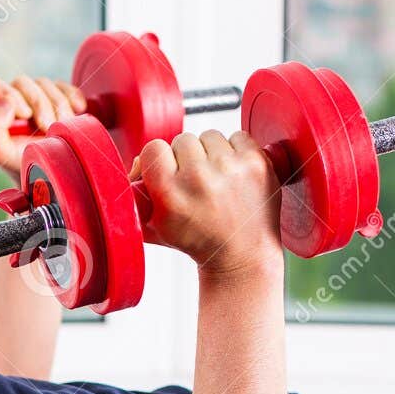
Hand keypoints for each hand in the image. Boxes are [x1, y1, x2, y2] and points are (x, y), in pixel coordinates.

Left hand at [0, 75, 85, 176]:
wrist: (50, 171)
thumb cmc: (23, 163)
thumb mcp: (4, 152)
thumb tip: (7, 104)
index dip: (9, 93)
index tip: (25, 113)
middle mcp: (12, 99)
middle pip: (23, 83)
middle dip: (40, 104)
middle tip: (47, 127)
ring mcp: (34, 96)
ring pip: (44, 83)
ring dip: (57, 105)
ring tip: (62, 127)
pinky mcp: (56, 96)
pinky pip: (64, 85)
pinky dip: (72, 96)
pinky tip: (77, 109)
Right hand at [132, 130, 282, 279]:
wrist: (241, 256)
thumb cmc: (197, 241)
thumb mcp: (155, 226)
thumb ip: (138, 192)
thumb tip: (139, 162)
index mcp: (170, 193)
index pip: (153, 148)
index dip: (160, 159)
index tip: (169, 173)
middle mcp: (199, 178)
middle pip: (183, 139)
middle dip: (187, 157)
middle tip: (196, 183)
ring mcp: (230, 168)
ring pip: (210, 136)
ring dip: (211, 153)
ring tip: (216, 179)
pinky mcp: (256, 163)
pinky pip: (238, 136)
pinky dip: (236, 151)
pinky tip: (234, 174)